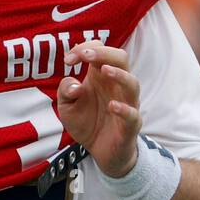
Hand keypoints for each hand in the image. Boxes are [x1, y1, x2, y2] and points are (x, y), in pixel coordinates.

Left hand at [56, 40, 139, 177]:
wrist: (99, 151)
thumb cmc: (86, 122)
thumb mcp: (66, 106)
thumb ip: (65, 91)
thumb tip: (74, 85)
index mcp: (101, 76)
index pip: (100, 51)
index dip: (84, 49)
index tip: (68, 60)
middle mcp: (116, 86)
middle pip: (121, 59)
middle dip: (104, 53)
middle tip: (86, 55)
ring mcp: (126, 104)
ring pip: (132, 83)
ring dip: (119, 74)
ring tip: (104, 70)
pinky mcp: (130, 125)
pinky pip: (133, 114)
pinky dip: (124, 109)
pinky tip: (112, 106)